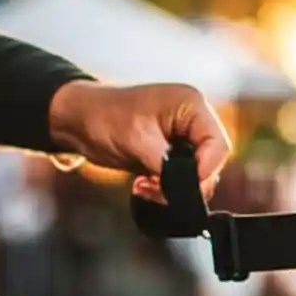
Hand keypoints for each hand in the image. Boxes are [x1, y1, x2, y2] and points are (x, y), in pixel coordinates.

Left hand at [48, 80, 229, 200]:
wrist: (78, 119)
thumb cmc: (103, 116)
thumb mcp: (138, 140)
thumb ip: (167, 166)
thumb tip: (184, 190)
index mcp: (191, 105)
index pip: (218, 145)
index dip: (204, 169)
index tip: (181, 185)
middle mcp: (193, 120)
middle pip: (212, 162)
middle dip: (188, 182)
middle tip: (158, 188)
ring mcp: (183, 137)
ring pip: (198, 174)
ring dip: (174, 188)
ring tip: (146, 187)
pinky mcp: (172, 153)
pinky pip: (182, 178)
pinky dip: (166, 188)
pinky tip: (145, 185)